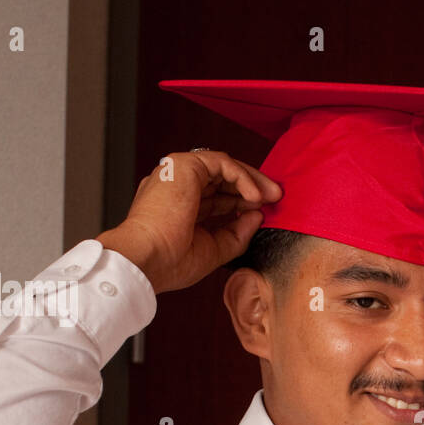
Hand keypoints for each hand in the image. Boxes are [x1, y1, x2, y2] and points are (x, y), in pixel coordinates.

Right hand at [97, 150, 281, 294]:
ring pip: (223, 167)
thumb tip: (258, 215)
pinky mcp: (183, 165)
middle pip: (221, 179)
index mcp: (177, 205)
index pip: (215, 197)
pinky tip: (255, 197)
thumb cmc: (169, 261)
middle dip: (252, 188)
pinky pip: (221, 163)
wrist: (147, 260)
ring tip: (272, 196)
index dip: (241, 203)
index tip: (262, 213)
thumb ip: (237, 232)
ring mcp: (177, 174)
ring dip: (251, 180)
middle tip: (276, 199)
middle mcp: (176, 186)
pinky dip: (242, 177)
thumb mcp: (214, 248)